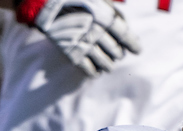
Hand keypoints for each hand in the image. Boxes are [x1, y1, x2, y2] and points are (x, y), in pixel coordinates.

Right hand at [18, 0, 141, 76]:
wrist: (45, 4)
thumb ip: (111, 9)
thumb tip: (122, 22)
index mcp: (104, 17)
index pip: (125, 36)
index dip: (133, 45)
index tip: (138, 50)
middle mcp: (97, 32)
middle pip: (116, 51)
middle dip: (118, 54)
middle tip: (118, 53)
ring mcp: (84, 44)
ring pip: (105, 63)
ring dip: (108, 65)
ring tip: (108, 64)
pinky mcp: (72, 54)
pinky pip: (89, 69)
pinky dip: (95, 71)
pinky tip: (96, 70)